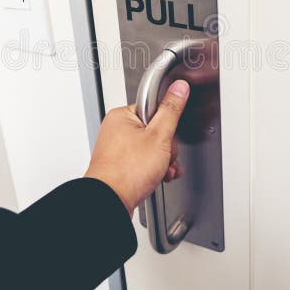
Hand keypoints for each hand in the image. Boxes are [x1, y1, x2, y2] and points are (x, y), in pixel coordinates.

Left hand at [84, 80, 189, 215]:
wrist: (110, 202)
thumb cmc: (127, 172)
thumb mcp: (159, 136)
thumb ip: (171, 110)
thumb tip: (179, 88)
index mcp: (121, 116)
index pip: (154, 110)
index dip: (166, 126)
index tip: (166, 136)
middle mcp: (116, 130)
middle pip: (154, 132)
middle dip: (166, 149)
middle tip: (163, 157)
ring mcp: (116, 149)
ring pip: (150, 149)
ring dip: (162, 161)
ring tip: (160, 171)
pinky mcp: (119, 165)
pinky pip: (142, 162)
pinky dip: (153, 170)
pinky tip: (157, 178)